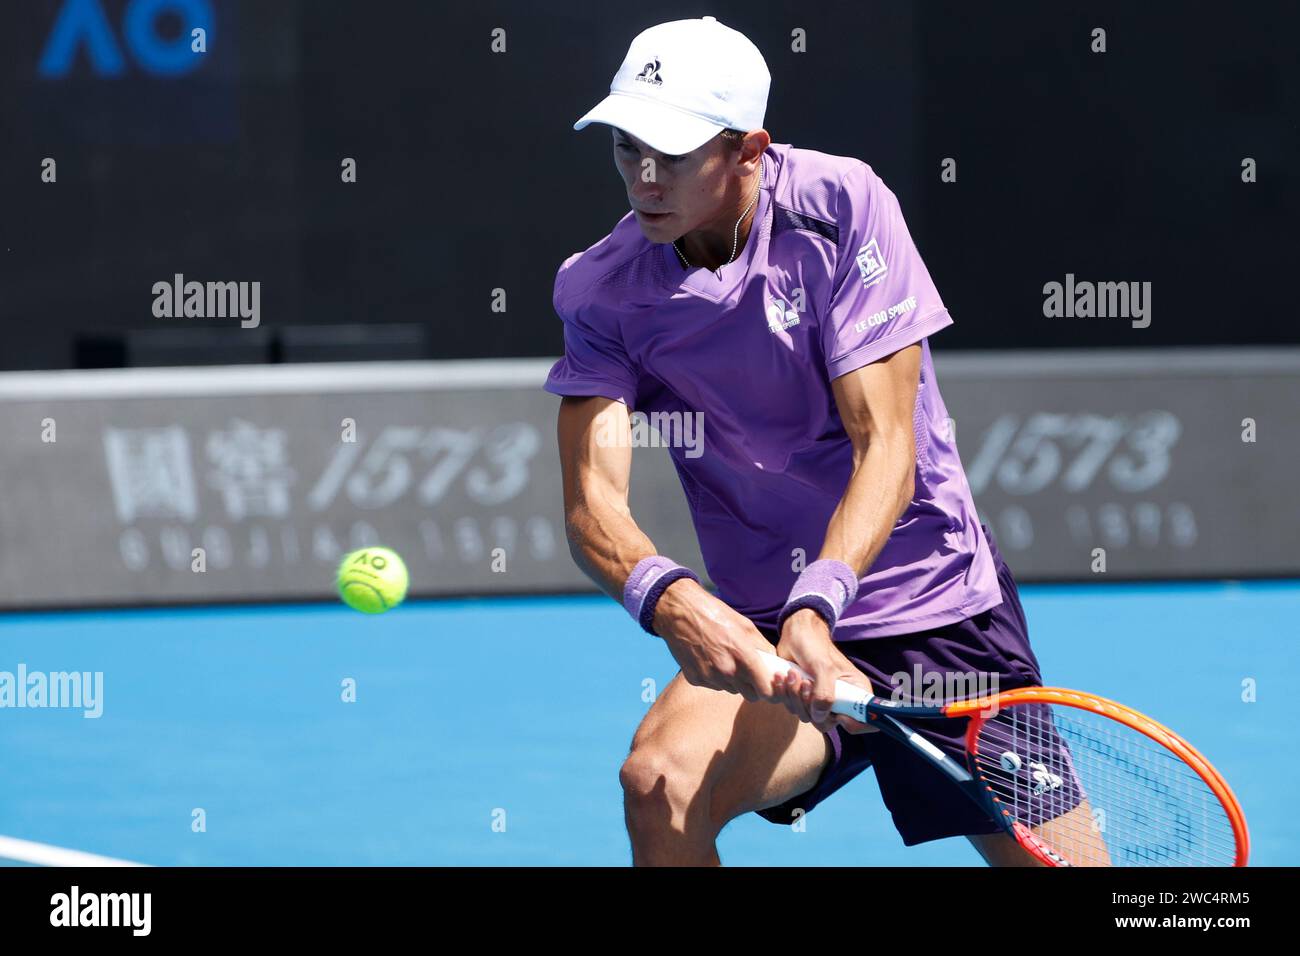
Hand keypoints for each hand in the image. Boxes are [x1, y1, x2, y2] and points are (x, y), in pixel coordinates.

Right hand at [653, 579, 778, 702]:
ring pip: (731, 690)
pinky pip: (713, 685)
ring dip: (733, 681)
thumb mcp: (745, 625)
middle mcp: (726, 671)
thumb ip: (763, 646)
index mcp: (742, 656)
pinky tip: (710, 659)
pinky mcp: (695, 679)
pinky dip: (715, 677)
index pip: (765, 691)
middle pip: (750, 695)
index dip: (770, 689)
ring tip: (726, 659)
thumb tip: (774, 662)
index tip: (769, 683)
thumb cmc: (714, 614)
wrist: (679, 612)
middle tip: (750, 673)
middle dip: (753, 687)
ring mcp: (709, 677)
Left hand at [770, 609, 877, 734]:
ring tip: (792, 674)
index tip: (837, 714)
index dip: (853, 724)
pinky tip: (782, 677)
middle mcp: (840, 700)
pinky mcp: (804, 699)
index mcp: (856, 692)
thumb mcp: (823, 667)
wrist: (796, 635)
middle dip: (810, 706)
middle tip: (805, 682)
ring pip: (807, 717)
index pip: (865, 721)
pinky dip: (785, 694)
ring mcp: (821, 701)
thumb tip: (820, 717)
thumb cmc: (815, 645)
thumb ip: (824, 693)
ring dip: (794, 697)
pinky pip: (794, 708)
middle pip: (828, 723)